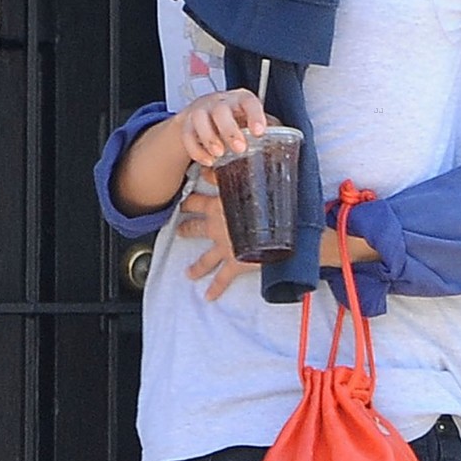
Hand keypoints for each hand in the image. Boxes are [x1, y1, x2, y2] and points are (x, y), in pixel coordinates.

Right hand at [176, 88, 267, 166]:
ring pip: (200, 119)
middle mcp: (220, 102)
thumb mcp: (251, 121)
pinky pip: (188, 135)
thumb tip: (279, 150)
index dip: (254, 115)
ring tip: (219, 155)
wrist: (208, 115)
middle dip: (229, 130)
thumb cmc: (236, 118)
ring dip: (209, 138)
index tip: (259, 131)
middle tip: (239, 148)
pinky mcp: (188, 123)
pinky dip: (196, 150)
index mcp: (240, 99)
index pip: (249, 102)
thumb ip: (263, 132)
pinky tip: (207, 160)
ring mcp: (202, 110)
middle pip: (221, 110)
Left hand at [176, 171, 258, 299]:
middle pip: (196, 228)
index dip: (188, 200)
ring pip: (205, 259)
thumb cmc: (265, 199)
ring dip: (196, 266)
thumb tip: (212, 164)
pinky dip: (215, 289)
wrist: (282, 224)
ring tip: (188, 273)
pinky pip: (222, 279)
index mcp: (218, 205)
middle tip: (179, 230)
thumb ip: (228, 173)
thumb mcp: (248, 180)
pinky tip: (208, 297)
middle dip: (186, 229)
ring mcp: (225, 247)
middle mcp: (217, 227)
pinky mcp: (236, 263)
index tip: (182, 199)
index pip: (197, 201)